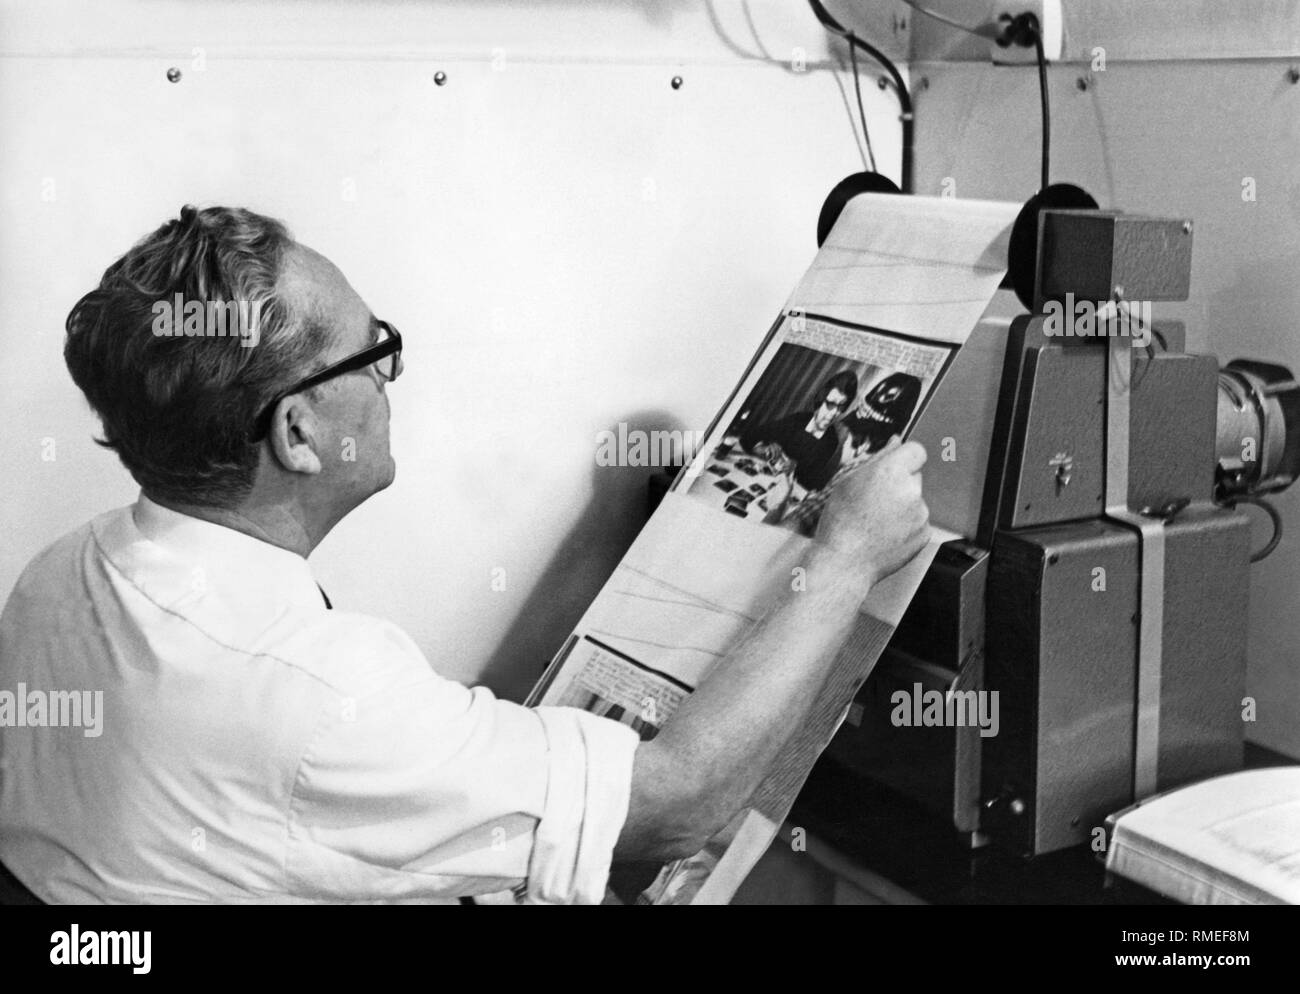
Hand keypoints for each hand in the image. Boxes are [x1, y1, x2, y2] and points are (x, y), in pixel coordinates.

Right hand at [816, 435, 928, 586]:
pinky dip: (906, 525)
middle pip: (914, 476)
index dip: (904, 457)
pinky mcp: (924, 533)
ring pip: (915, 499)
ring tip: (875, 519)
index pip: (916, 450)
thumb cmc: (840, 523)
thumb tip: (894, 443)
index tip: (894, 465)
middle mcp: (911, 490)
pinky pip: (918, 521)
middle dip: (899, 482)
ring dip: (902, 505)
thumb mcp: (847, 480)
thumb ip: (877, 458)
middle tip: (874, 498)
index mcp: (891, 472)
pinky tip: (884, 531)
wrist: (845, 561)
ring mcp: (920, 514)